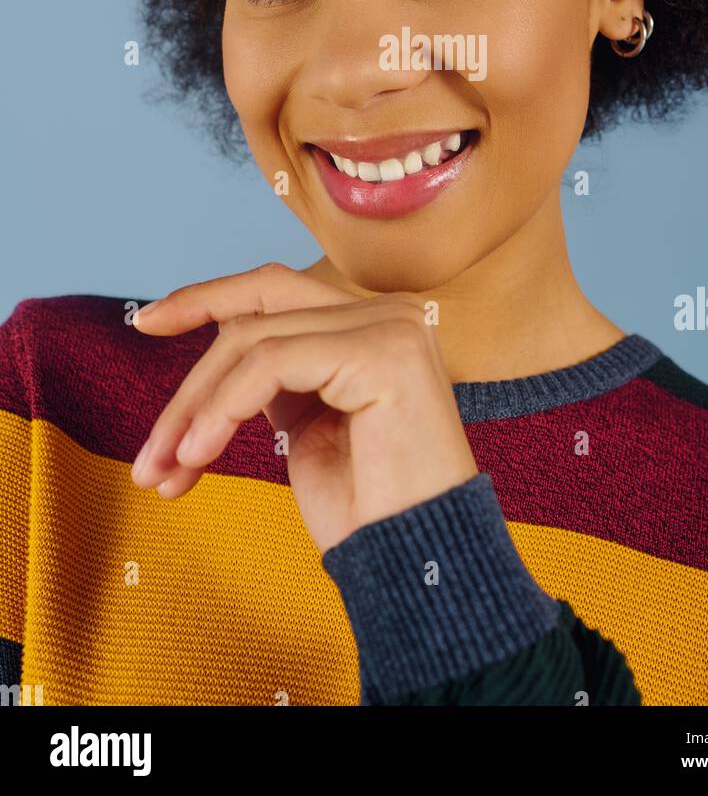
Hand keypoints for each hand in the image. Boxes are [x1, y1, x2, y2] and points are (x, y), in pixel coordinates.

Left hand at [129, 262, 478, 553]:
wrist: (417, 561)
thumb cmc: (367, 507)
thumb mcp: (307, 425)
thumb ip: (275, 375)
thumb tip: (209, 352)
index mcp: (372, 324)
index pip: (276, 289)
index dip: (208, 297)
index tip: (147, 322)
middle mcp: (389, 312)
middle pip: (257, 315)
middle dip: (191, 383)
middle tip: (150, 455)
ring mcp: (390, 326)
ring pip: (255, 341)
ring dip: (195, 409)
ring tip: (167, 470)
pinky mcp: (383, 352)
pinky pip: (273, 363)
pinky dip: (222, 408)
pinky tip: (199, 455)